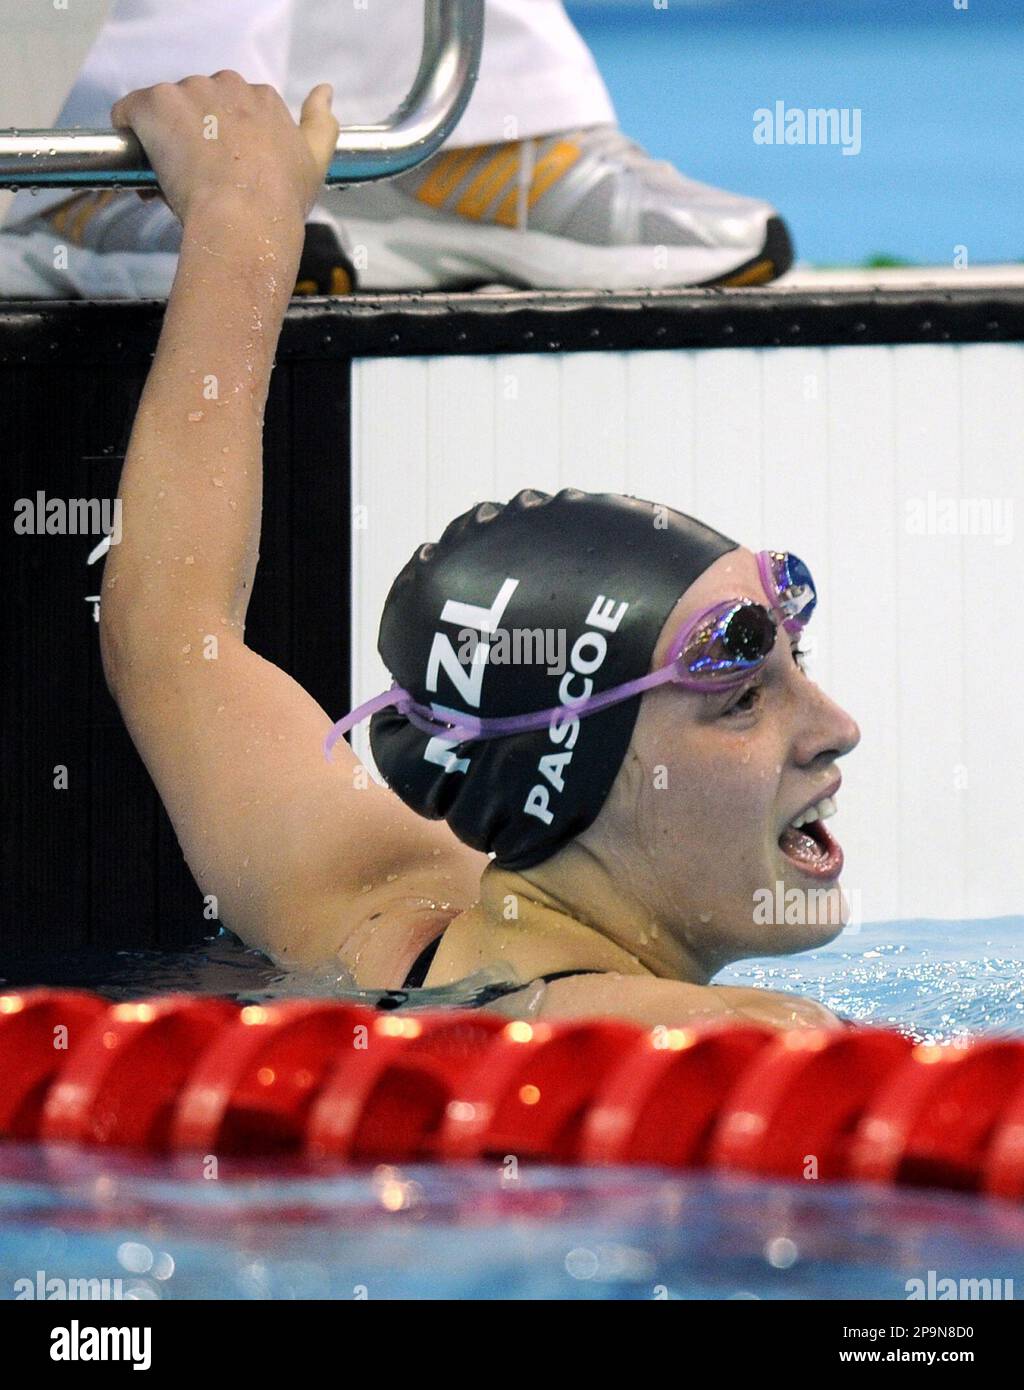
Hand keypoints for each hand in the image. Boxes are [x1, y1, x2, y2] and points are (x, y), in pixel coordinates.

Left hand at [109, 71, 338, 225]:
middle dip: (193, 135)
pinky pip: (130, 111)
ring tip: (171, 181)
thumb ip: (321, 124)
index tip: (222, 171)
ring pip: (165, 110)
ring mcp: (190, 91)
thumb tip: (325, 91)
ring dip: (164, 138)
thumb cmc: (280, 201)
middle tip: (197, 180)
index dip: (223, 142)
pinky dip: (130, 135)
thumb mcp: (314, 163)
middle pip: (198, 105)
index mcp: (263, 100)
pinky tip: (141, 166)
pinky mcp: (156, 102)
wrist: (246, 219)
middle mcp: (227, 86)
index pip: (233, 110)